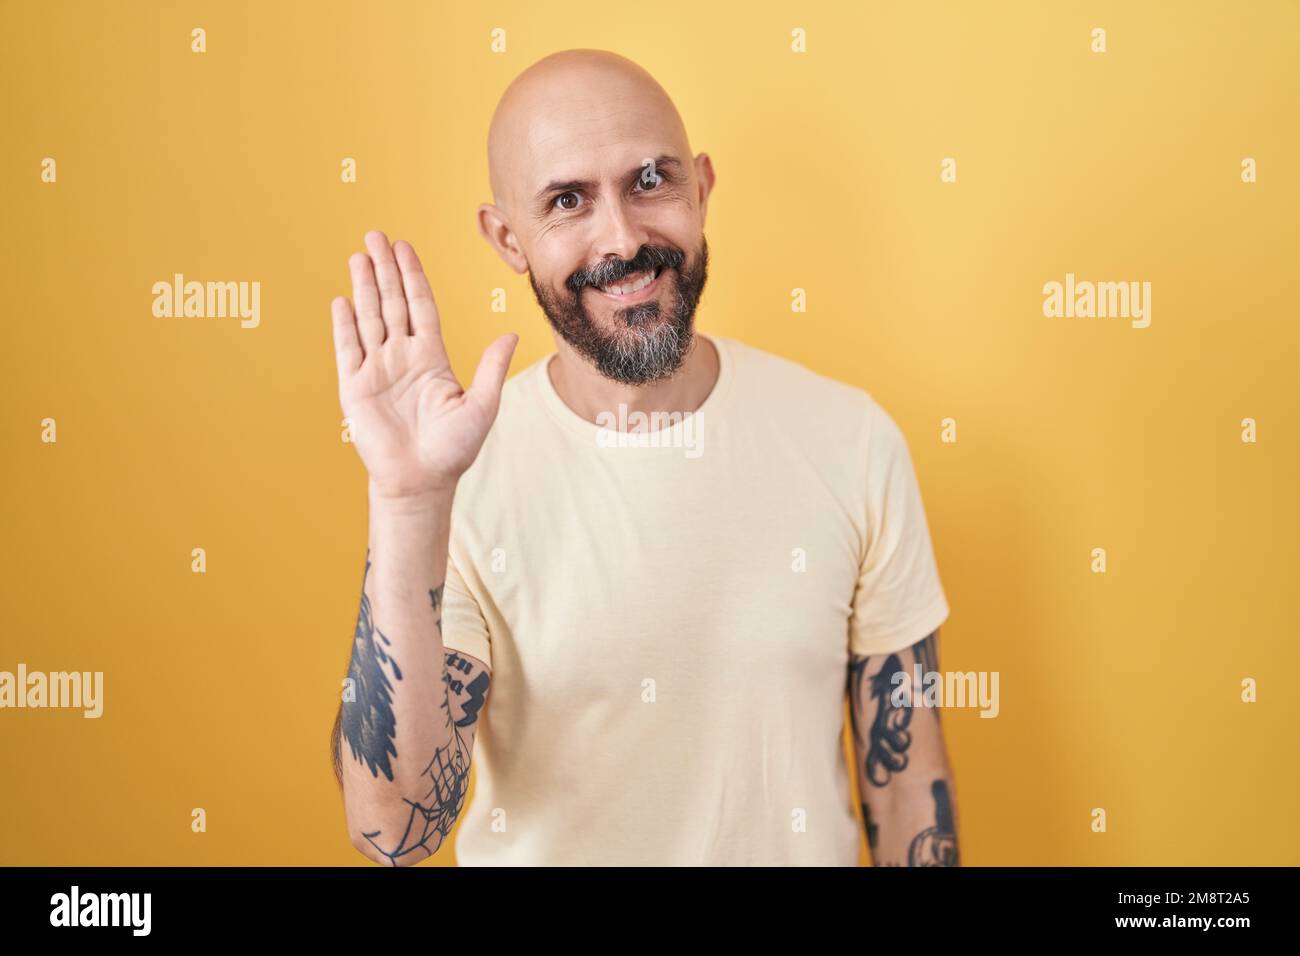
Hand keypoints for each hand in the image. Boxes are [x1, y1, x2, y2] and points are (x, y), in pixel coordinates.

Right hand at [331, 230, 517, 499]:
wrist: (421, 482)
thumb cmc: (453, 449)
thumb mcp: (481, 405)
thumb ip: (490, 368)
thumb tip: (510, 335)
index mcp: (431, 358)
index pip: (420, 306)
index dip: (413, 276)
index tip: (405, 247)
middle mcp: (402, 358)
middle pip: (391, 303)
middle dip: (384, 269)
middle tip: (375, 235)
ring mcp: (377, 370)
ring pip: (369, 318)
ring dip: (363, 287)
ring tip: (358, 256)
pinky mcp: (355, 388)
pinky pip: (348, 349)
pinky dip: (344, 324)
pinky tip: (342, 300)